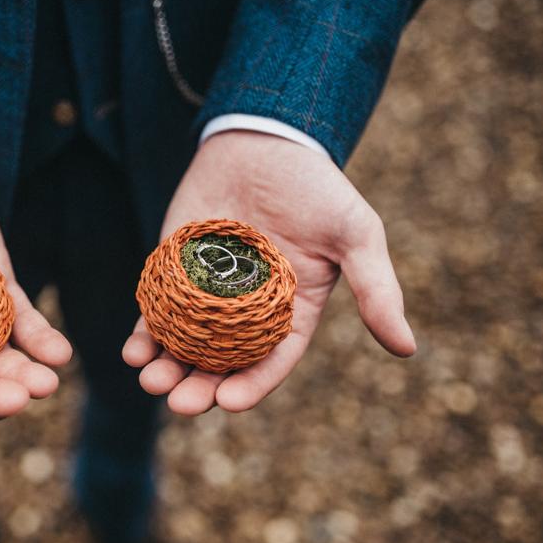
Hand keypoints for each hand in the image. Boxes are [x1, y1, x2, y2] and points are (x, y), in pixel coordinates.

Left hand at [123, 131, 415, 413]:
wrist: (261, 139)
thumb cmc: (314, 186)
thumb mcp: (356, 234)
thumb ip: (376, 289)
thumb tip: (408, 348)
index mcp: (291, 313)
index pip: (270, 361)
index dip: (251, 385)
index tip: (228, 403)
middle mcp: (246, 312)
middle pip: (221, 363)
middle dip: (199, 387)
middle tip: (178, 402)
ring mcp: (206, 295)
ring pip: (184, 345)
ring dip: (167, 368)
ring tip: (150, 380)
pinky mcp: (174, 273)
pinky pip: (157, 312)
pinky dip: (145, 334)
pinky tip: (133, 351)